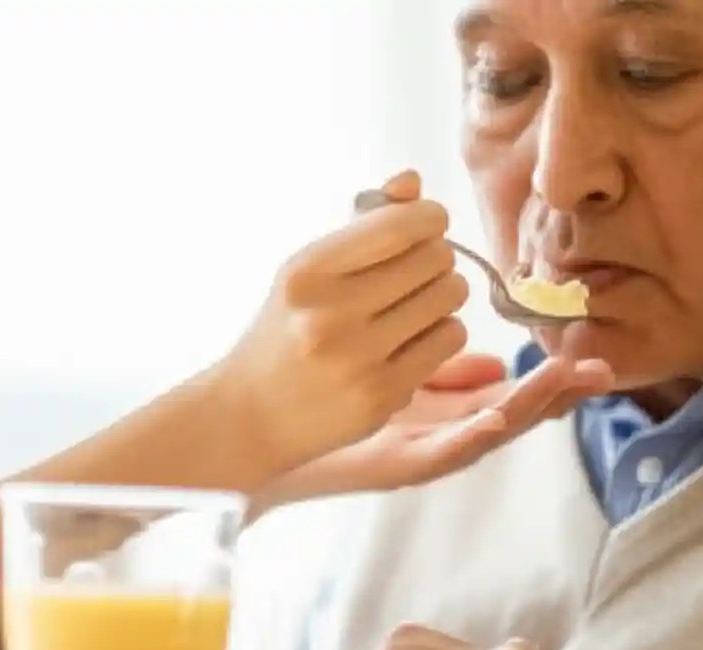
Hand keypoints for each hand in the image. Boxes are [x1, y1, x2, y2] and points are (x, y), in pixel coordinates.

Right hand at [214, 170, 469, 478]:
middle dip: (436, 258)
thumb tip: (413, 182)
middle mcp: (330, 313)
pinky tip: (412, 340)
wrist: (252, 413)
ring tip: (414, 306)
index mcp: (308, 271)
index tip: (426, 227)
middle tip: (415, 273)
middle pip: (436, 258)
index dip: (430, 218)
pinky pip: (449, 338)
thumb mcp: (307, 271)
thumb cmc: (286, 330)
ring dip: (442, 296)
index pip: (401, 224)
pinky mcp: (381, 395)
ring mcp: (357, 359)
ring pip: (450, 297)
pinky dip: (440, 333)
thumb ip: (362, 224)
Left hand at [254, 352, 612, 508]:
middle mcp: (442, 431)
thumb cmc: (319, 389)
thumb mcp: (381, 350)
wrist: (264, 430)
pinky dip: (473, 435)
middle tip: (600, 369)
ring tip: (570, 382)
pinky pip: (442, 450)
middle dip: (561, 392)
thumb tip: (491, 348)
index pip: (512, 385)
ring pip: (492, 430)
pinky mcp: (395, 463)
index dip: (552, 373)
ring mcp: (423, 450)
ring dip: (532, 406)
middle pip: (517, 411)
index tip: (590, 351)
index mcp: (445, 405)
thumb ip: (425, 331)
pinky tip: (498, 415)